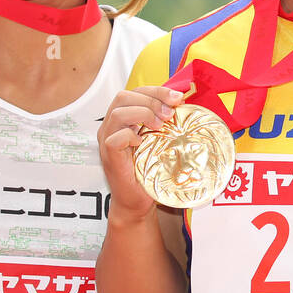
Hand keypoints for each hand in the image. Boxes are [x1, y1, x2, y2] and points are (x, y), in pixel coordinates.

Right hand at [97, 86, 184, 221]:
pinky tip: (143, 142)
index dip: (157, 90)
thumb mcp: (160, 140)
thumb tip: (185, 103)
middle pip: (124, 96)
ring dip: (143, 114)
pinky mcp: (109, 156)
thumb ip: (165, 122)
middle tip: (170, 113)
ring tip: (160, 126)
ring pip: (117, 113)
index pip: (135, 91)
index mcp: (123, 118)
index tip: (178, 97)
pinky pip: (114, 138)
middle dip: (151, 99)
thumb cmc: (149, 171)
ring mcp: (106, 140)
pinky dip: (130, 136)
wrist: (136, 201)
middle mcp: (111, 126)